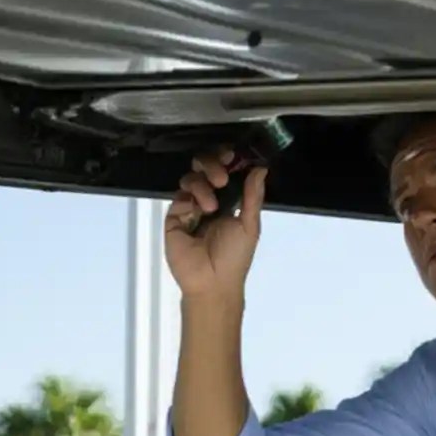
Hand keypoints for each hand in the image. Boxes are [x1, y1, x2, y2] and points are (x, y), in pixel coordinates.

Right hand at [164, 148, 268, 299]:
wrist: (212, 281)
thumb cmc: (235, 256)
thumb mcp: (249, 225)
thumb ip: (253, 196)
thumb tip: (261, 168)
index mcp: (230, 199)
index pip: (226, 170)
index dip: (227, 159)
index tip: (231, 154)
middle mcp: (209, 198)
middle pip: (204, 167)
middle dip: (212, 164)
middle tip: (221, 178)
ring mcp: (190, 206)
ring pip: (191, 178)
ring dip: (202, 186)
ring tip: (211, 207)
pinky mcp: (174, 217)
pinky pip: (178, 197)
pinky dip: (188, 201)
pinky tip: (196, 215)